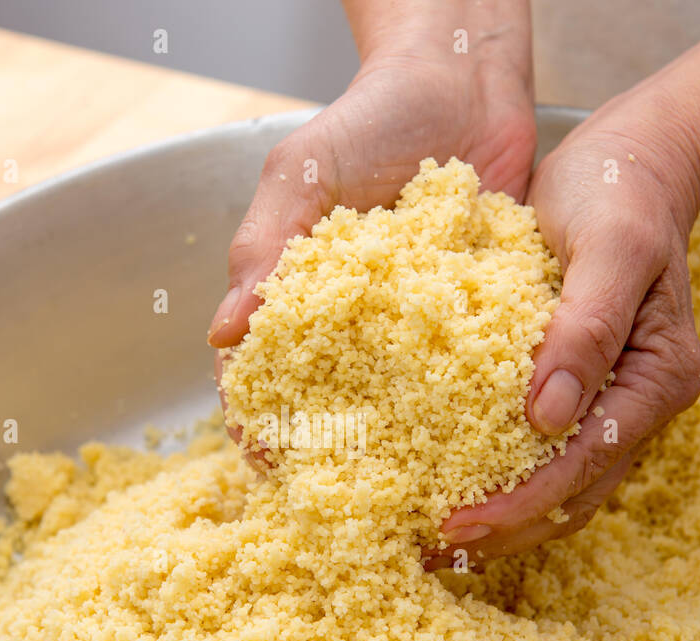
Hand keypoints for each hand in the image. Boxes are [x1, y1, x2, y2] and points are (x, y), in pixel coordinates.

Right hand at [209, 35, 535, 459]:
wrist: (464, 81)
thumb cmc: (370, 118)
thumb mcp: (303, 174)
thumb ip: (264, 249)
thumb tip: (222, 335)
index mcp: (298, 295)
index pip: (266, 375)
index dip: (260, 424)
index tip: (268, 467)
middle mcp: (354, 322)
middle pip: (331, 406)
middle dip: (331, 454)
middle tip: (344, 500)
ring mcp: (413, 326)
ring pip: (399, 403)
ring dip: (401, 447)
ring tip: (411, 493)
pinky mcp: (472, 319)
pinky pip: (466, 373)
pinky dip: (467, 408)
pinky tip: (477, 448)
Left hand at [429, 95, 699, 567]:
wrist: (634, 160)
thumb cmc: (620, 192)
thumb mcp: (610, 246)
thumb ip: (587, 326)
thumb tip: (547, 416)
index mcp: (659, 379)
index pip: (586, 465)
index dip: (521, 503)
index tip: (453, 523)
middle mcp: (639, 403)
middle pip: (574, 495)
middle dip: (504, 530)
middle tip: (427, 549)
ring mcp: (611, 400)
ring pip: (559, 487)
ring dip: (500, 520)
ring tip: (430, 540)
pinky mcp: (577, 388)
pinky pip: (539, 452)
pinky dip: (497, 477)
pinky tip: (444, 484)